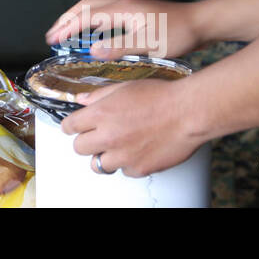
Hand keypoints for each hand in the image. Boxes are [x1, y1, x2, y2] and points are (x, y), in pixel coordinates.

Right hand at [45, 0, 202, 58]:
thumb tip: (92, 51)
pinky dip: (91, 18)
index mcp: (123, 9)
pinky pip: (104, 9)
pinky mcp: (136, 9)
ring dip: (78, 16)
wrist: (201, 23)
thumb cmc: (180, 33)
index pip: (87, 16)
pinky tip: (93, 30)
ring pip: (94, 5)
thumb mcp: (149, 45)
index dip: (67, 28)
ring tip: (67, 30)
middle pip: (86, 5)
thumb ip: (119, 47)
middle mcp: (124, 3)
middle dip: (66, 18)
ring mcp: (130, 4)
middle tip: (53, 33)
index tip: (53, 38)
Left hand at [62, 78, 204, 176]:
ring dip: (104, 156)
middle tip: (95, 136)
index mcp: (101, 114)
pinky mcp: (138, 168)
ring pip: (98, 165)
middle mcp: (108, 136)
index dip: (70, 126)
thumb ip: (99, 95)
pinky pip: (124, 171)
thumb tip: (82, 99)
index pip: (70, 126)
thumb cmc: (161, 97)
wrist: (188, 113)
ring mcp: (123, 155)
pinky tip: (136, 151)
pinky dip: (127, 164)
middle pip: (79, 148)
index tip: (73, 127)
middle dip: (85, 141)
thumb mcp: (125, 87)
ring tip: (116, 146)